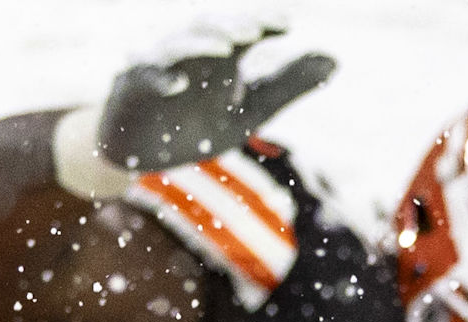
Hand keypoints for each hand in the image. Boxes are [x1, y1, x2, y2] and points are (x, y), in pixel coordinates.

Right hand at [94, 25, 335, 174]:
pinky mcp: (131, 91)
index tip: (286, 24)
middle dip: (230, 27)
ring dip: (197, 45)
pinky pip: (142, 80)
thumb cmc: (198, 123)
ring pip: (173, 48)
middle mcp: (187, 54)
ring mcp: (156, 69)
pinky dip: (159, 79)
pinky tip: (177, 86)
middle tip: (255, 29)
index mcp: (218, 55)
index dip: (261, 23)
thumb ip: (288, 85)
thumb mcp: (251, 110)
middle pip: (206, 31)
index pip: (241, 30)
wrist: (145, 152)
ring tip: (224, 48)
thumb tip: (336, 59)